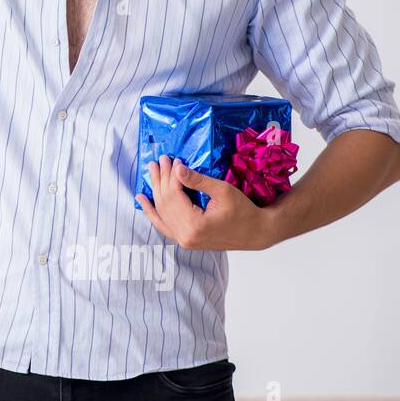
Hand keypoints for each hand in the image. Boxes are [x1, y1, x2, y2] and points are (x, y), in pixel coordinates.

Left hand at [135, 154, 275, 250]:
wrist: (256, 232)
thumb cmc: (244, 211)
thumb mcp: (223, 191)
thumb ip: (198, 181)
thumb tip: (177, 168)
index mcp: (194, 225)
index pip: (174, 195)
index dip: (171, 175)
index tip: (172, 159)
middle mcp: (185, 236)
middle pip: (166, 203)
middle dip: (161, 179)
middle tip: (158, 160)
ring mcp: (184, 240)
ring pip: (162, 213)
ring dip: (155, 191)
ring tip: (150, 172)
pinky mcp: (186, 240)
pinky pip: (163, 225)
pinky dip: (153, 212)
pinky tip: (143, 200)